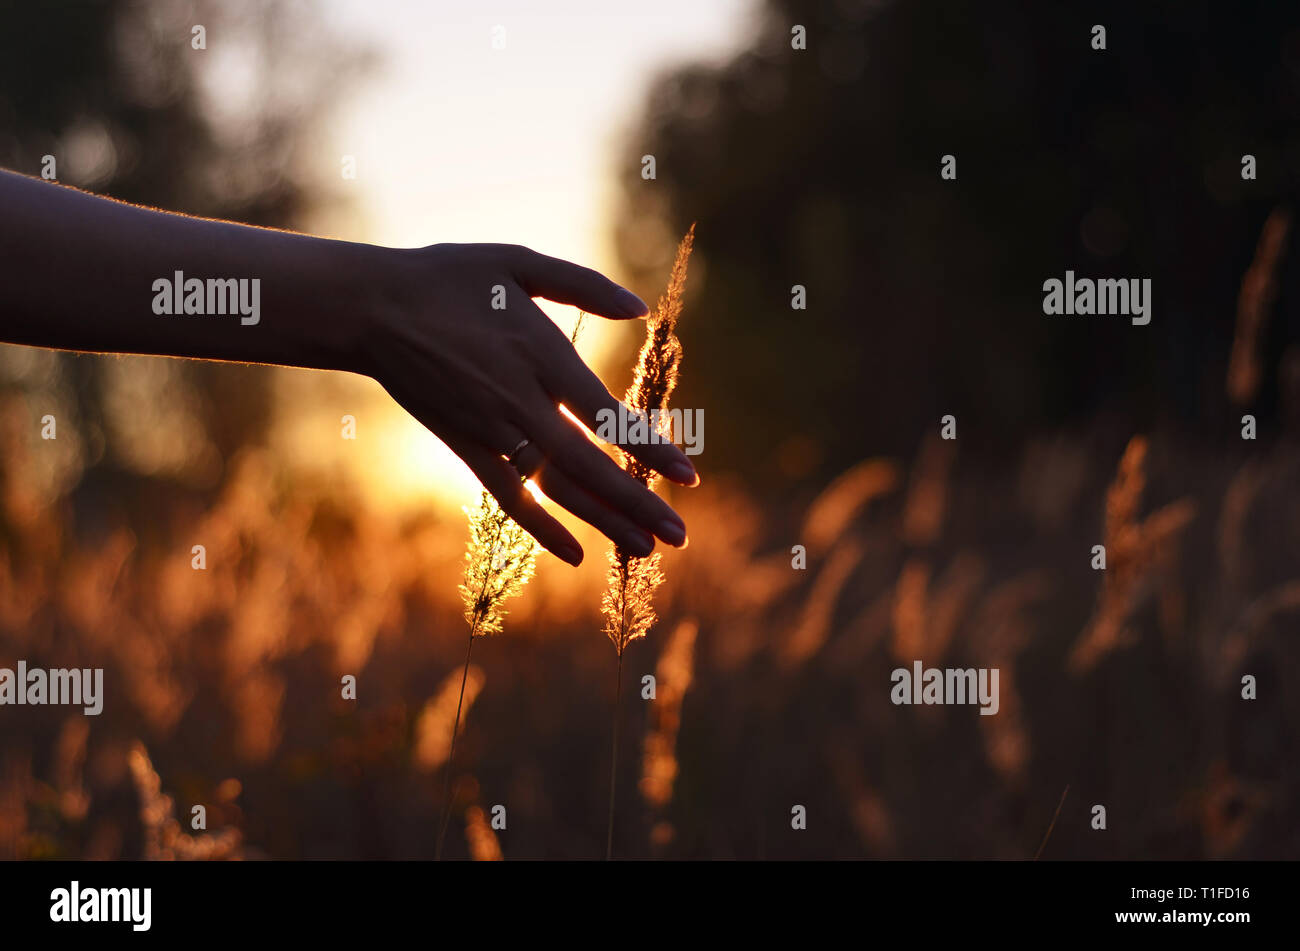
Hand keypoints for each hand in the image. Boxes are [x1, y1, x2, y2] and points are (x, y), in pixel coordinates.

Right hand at [363, 243, 697, 565]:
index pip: (609, 418)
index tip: (690, 477)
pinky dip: (542, 528)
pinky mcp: (466, 448)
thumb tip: (641, 310)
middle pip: (590, 468)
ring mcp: (491, 432)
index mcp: (541, 356)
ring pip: (557, 489)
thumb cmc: (450, 278)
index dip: (652, 450)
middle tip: (681, 536)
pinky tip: (574, 555)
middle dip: (640, 504)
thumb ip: (583, 285)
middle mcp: (520, 404)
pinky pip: (509, 498)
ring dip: (604, 522)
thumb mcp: (517, 262)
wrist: (372, 309)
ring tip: (647, 550)